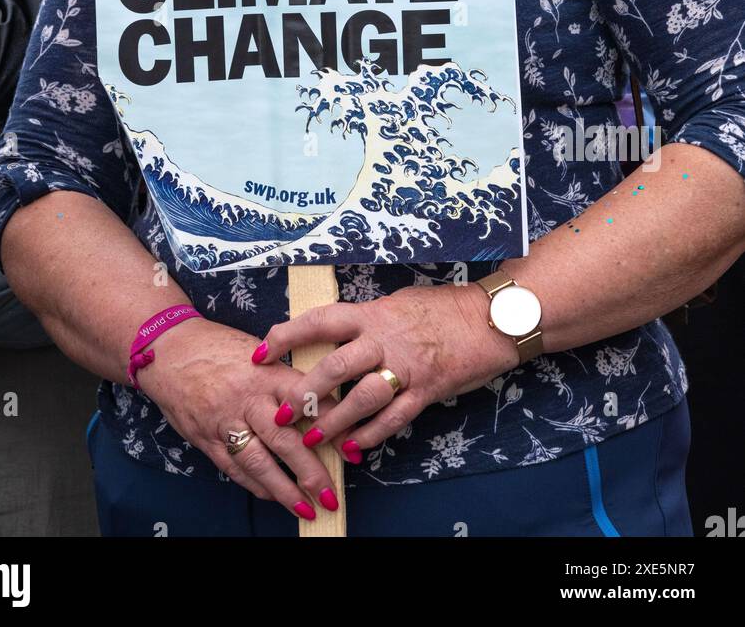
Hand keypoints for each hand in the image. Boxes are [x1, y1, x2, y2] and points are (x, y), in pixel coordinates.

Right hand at [138, 316, 340, 520]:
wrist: (170, 350)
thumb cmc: (220, 348)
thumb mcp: (259, 352)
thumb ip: (286, 378)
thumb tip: (323, 407)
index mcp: (267, 373)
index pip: (307, 403)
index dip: (333, 429)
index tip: (351, 451)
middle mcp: (247, 398)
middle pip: (285, 440)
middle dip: (310, 472)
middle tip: (330, 494)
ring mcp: (224, 420)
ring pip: (259, 461)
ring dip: (284, 490)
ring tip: (306, 509)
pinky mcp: (206, 437)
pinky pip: (234, 468)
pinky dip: (256, 485)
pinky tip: (273, 496)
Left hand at [252, 282, 515, 462]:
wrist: (491, 318)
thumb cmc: (443, 308)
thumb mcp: (398, 303)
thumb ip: (367, 320)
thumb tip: (334, 331)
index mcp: (374, 313)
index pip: (320, 320)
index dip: (287, 335)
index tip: (261, 350)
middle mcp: (385, 338)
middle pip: (335, 366)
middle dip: (304, 393)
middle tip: (281, 412)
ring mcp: (407, 366)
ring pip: (362, 397)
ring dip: (335, 422)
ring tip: (313, 440)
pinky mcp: (427, 389)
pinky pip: (394, 418)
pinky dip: (372, 435)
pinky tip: (355, 448)